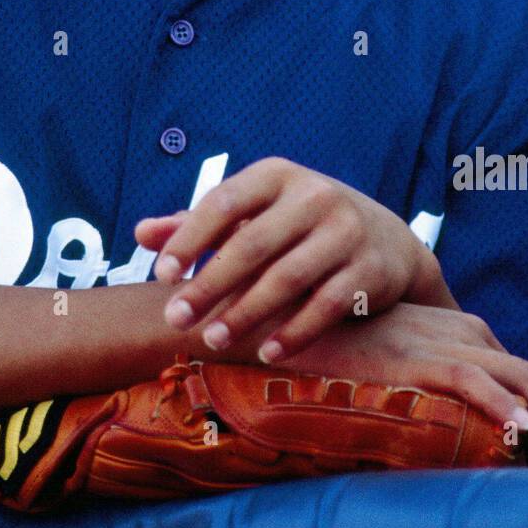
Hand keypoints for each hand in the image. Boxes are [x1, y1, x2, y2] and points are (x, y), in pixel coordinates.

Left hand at [134, 156, 457, 363]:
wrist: (387, 242)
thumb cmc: (301, 226)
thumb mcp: (256, 212)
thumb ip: (200, 223)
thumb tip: (140, 234)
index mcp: (277, 175)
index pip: (224, 203)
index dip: (189, 238)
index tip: (162, 274)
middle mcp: (314, 196)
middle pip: (252, 244)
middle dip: (209, 285)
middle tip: (176, 318)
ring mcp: (346, 232)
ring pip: (286, 278)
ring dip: (245, 313)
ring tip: (213, 339)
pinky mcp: (370, 270)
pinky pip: (325, 306)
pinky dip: (293, 332)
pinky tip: (265, 352)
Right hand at [287, 301, 527, 467]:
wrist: (290, 323)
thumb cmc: (334, 341)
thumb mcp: (388, 350)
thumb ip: (419, 364)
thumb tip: (442, 410)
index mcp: (450, 322)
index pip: (510, 362)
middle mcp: (452, 326)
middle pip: (524, 369)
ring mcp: (436, 338)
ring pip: (515, 372)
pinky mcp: (414, 356)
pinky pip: (474, 377)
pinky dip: (504, 403)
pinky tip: (521, 428)